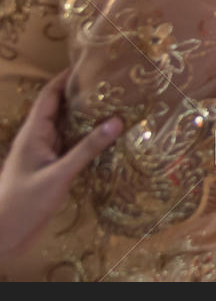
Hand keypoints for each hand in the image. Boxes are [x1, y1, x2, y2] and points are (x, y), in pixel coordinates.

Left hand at [0, 69, 121, 258]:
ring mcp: (46, 156)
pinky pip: (74, 148)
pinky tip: (110, 140)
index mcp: (33, 134)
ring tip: (118, 106)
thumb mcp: (58, 175)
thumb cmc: (24, 203)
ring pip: (69, 129)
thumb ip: (87, 149)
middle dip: (83, 96)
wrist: (5, 236)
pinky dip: (90, 141)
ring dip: (89, 119)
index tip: (90, 64)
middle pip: (61, 109)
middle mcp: (39, 140)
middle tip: (113, 84)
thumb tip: (117, 121)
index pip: (49, 96)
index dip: (66, 78)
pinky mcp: (53, 171)